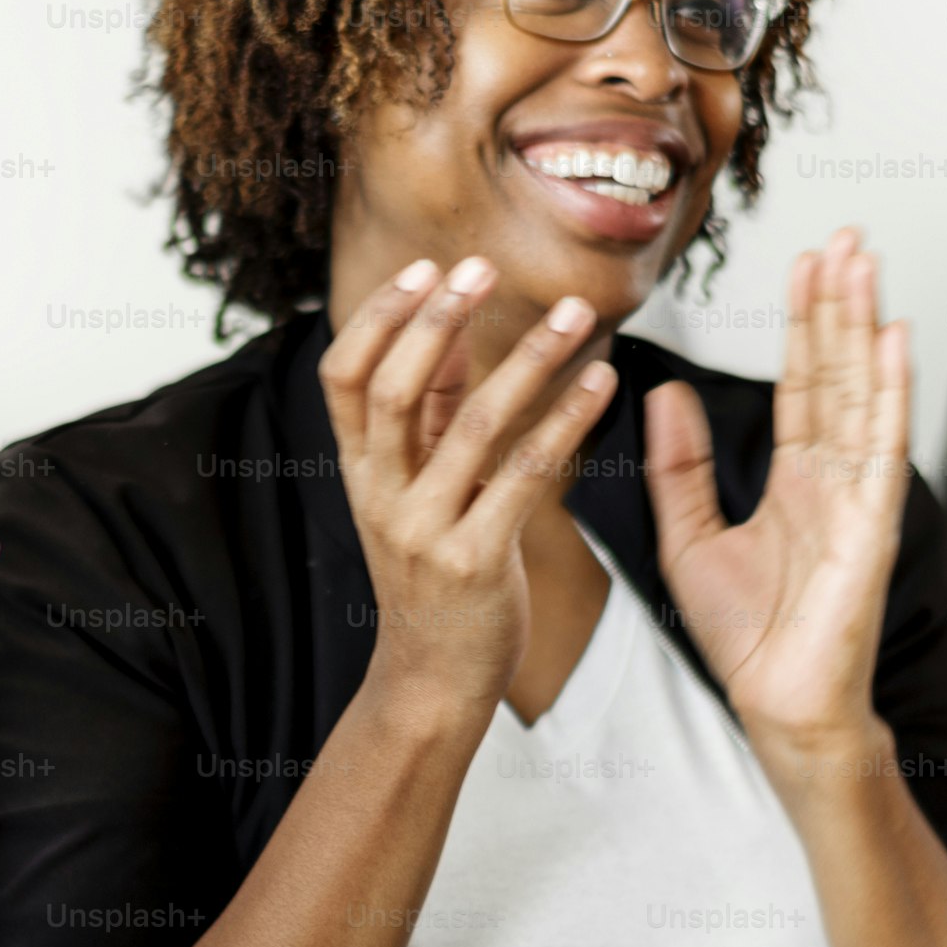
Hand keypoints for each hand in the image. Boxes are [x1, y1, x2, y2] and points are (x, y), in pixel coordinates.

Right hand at [317, 255, 618, 722]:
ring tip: (576, 312)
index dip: (380, 316)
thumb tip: (451, 331)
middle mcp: (380, 495)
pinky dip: (568, 419)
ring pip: (474, 425)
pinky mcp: (476, 561)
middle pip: (396, 387)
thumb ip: (431, 417)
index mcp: (359, 471)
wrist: (435, 679)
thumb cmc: (433, 576)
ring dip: (530, 358)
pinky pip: (527, 474)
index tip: (427, 268)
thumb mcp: (414, 491)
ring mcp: (424, 530)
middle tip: (485, 268)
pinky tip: (603, 383)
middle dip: (440, 319)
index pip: (344, 375)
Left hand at [646, 227, 910, 782]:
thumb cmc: (747, 637)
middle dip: (841, 303)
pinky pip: (882, 445)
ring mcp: (859, 496)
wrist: (779, 706)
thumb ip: (680, 466)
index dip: (806, 323)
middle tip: (844, 234)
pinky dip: (889, 391)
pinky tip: (892, 337)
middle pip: (839, 372)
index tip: (807, 262)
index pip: (805, 384)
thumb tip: (665, 393)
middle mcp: (835, 477)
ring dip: (863, 324)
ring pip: (862, 393)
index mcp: (798, 480)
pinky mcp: (872, 524)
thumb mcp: (690, 537)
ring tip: (863, 259)